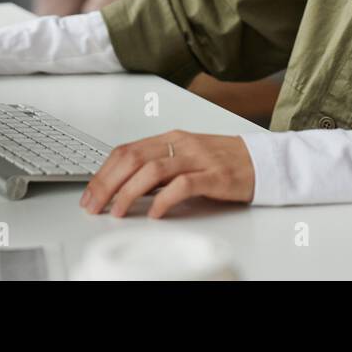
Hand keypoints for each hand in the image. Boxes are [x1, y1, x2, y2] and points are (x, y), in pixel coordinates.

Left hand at [79, 130, 254, 217]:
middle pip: (133, 158)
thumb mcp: (185, 159)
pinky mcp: (215, 175)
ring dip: (129, 192)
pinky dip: (164, 199)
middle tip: (93, 205)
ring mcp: (198, 158)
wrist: (262, 161)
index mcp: (169, 138)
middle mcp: (180, 144)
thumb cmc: (222, 162)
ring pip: (153, 170)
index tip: (89, 193)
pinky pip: (184, 185)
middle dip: (107, 183)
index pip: (126, 150)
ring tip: (117, 211)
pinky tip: (154, 213)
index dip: (103, 172)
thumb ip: (157, 168)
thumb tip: (123, 187)